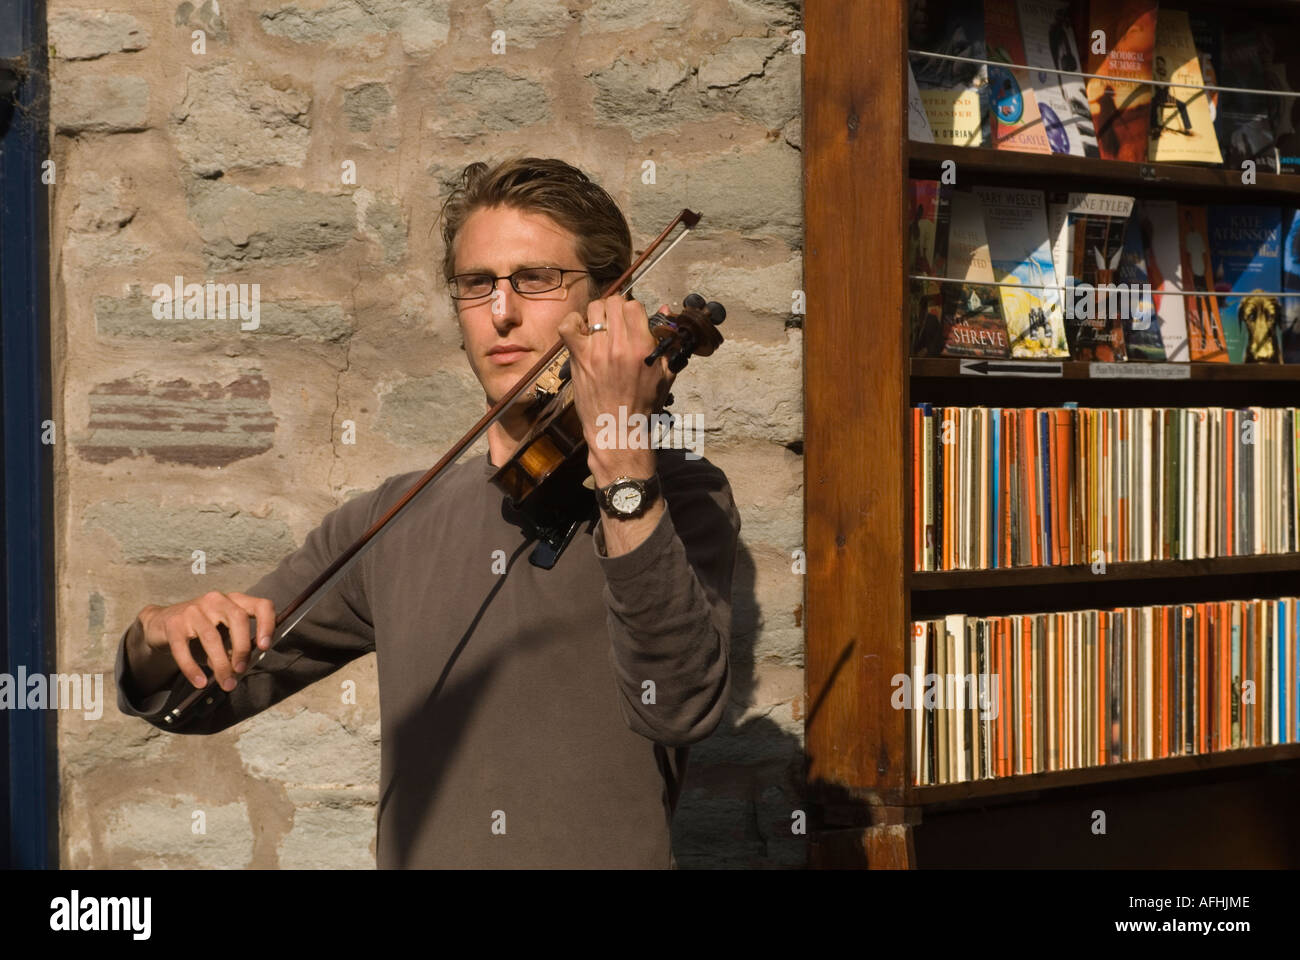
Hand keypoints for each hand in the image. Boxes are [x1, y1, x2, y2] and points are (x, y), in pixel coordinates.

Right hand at [136, 592, 274, 690]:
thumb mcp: (222, 636)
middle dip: (242, 648)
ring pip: (212, 636)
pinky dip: (192, 668)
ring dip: (220, 663)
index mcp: (235, 601)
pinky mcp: (174, 623)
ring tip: (225, 682)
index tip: (265, 647)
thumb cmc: (199, 631)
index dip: (267, 624)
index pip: (260, 605)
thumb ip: (234, 648)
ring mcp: (194, 609)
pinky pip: (184, 648)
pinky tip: (200, 683)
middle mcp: (216, 600)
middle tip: (241, 670)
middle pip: (238, 618)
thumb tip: (241, 669)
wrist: (160, 624)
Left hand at [556, 295, 674, 485]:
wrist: (619, 430)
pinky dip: (573, 323)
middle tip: (616, 324)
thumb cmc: (644, 405)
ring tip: (600, 329)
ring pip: (594, 309)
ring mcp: (597, 351)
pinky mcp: (579, 359)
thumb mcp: (665, 374)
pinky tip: (581, 331)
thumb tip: (664, 310)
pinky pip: (568, 327)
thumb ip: (667, 341)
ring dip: (598, 315)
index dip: (633, 310)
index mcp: (643, 348)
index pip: (634, 306)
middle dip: (616, 309)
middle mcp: (619, 346)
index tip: (631, 321)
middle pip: (614, 303)